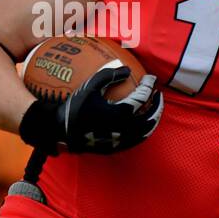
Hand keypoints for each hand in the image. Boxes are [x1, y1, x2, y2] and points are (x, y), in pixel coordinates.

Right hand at [19, 64, 163, 154]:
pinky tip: (141, 124)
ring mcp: (122, 139)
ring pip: (146, 130)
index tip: (151, 78)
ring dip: (153, 118)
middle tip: (158, 93)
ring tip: (154, 109)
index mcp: (121, 112)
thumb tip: (127, 70)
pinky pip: (136, 139)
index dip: (149, 85)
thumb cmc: (74, 107)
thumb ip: (108, 76)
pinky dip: (143, 130)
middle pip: (151, 115)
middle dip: (158, 103)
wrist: (60, 131)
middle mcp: (125, 127)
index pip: (143, 96)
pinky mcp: (117, 147)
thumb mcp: (89, 87)